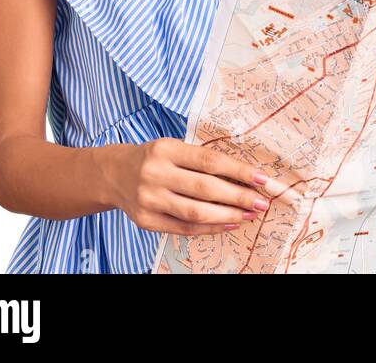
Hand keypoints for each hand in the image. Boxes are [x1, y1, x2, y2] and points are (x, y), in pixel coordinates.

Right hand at [96, 138, 272, 234]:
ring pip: (196, 212)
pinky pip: (184, 228)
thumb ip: (203, 160)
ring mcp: (149, 199)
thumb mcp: (174, 148)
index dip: (239, 171)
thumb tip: (245, 177)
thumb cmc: (154, 158)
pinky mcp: (145, 221)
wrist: (112, 174)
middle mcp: (155, 174)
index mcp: (166, 149)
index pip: (210, 161)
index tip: (262, 179)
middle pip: (205, 189)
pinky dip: (210, 228)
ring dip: (228, 215)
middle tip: (262, 202)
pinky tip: (229, 224)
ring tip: (249, 214)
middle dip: (239, 197)